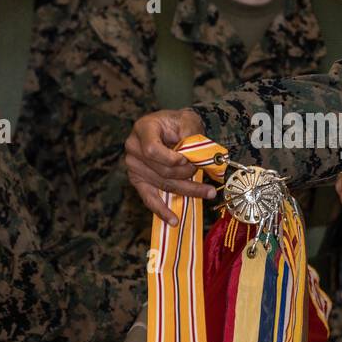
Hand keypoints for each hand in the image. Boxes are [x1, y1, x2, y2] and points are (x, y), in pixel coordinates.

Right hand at [124, 109, 214, 225]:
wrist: (173, 126)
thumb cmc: (180, 123)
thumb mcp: (188, 121)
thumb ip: (191, 136)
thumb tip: (196, 158)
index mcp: (143, 129)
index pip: (152, 150)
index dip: (171, 159)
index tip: (187, 159)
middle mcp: (133, 147)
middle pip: (161, 171)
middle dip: (187, 174)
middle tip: (204, 171)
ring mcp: (134, 166)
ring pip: (163, 185)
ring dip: (187, 189)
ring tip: (208, 192)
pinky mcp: (138, 181)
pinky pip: (149, 198)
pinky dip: (162, 211)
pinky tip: (173, 220)